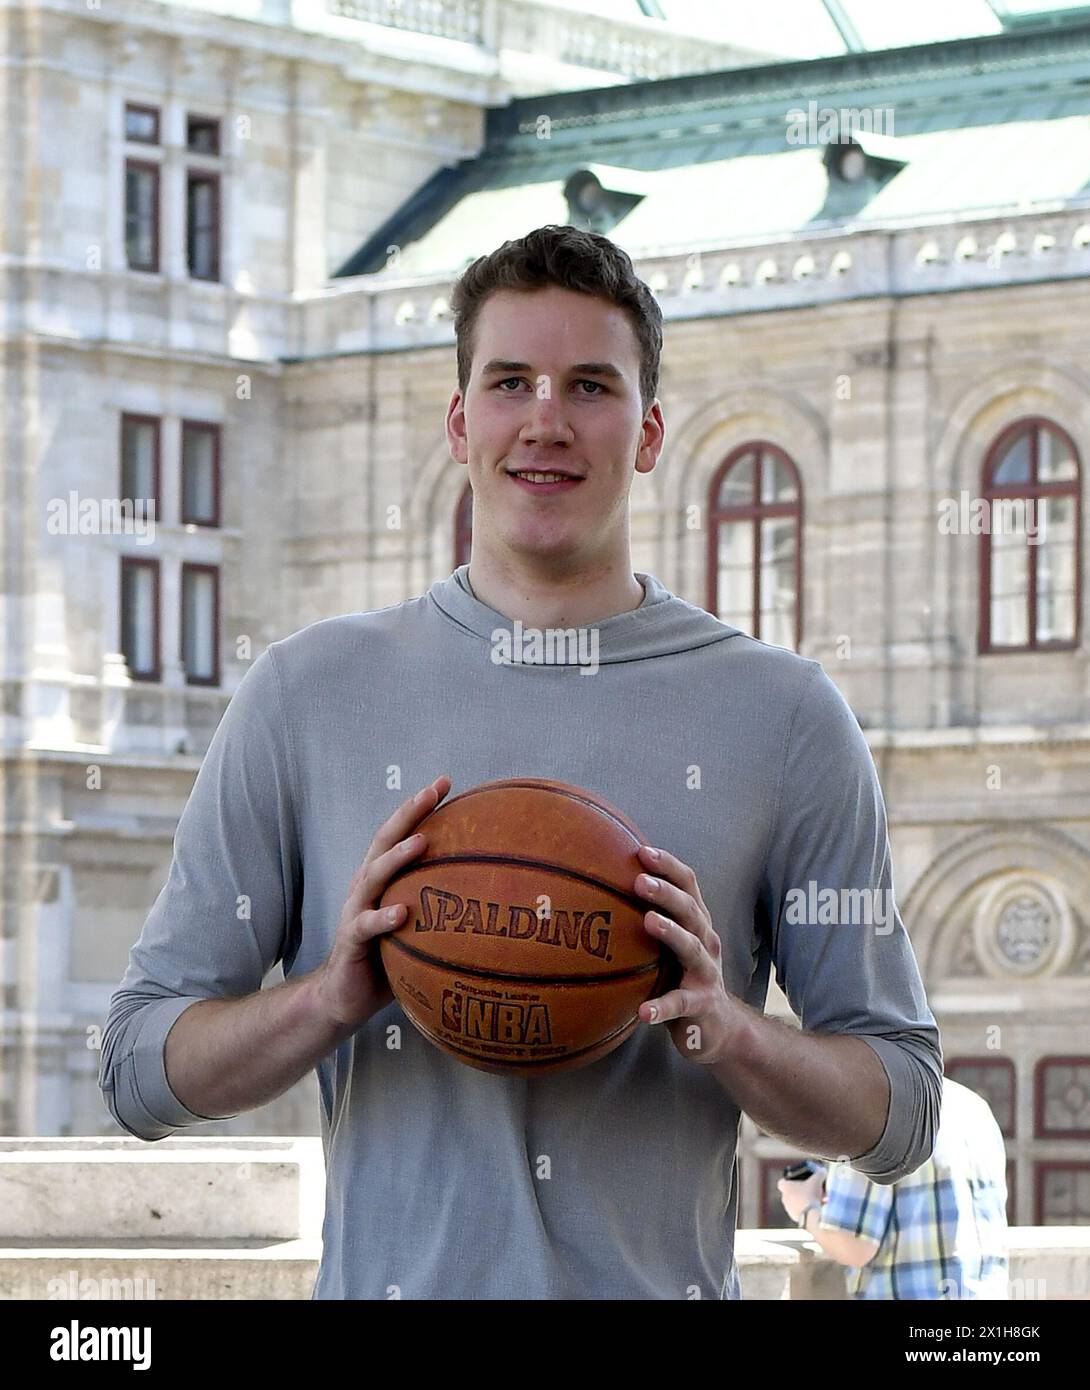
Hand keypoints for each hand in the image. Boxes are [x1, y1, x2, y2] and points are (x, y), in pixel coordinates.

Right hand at [310, 775, 451, 1029]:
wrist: (343, 996)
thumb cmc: (388, 960)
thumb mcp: (418, 930)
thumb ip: (443, 911)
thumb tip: (498, 901)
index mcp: (383, 878)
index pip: (401, 832)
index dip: (420, 806)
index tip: (446, 782)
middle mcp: (366, 886)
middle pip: (385, 840)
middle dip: (409, 813)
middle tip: (432, 791)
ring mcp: (356, 910)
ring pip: (374, 875)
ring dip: (398, 856)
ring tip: (422, 841)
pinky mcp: (351, 940)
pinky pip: (367, 925)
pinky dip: (384, 917)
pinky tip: (402, 913)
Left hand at [633, 844, 734, 1064]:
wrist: (718, 1027)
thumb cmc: (683, 977)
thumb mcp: (670, 945)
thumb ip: (648, 918)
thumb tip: (598, 890)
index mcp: (697, 923)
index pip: (688, 885)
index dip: (668, 866)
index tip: (641, 850)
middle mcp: (706, 941)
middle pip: (690, 910)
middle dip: (666, 893)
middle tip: (639, 881)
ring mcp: (706, 973)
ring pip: (692, 948)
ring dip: (671, 932)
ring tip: (648, 921)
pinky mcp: (702, 1005)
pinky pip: (680, 1003)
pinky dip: (663, 1006)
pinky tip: (643, 1011)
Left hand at [777, 1170, 825, 1223]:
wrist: (811, 1216)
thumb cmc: (811, 1195)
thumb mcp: (816, 1180)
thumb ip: (819, 1174)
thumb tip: (823, 1171)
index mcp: (785, 1187)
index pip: (783, 1182)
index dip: (790, 1180)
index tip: (799, 1180)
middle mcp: (784, 1198)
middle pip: (792, 1192)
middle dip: (802, 1191)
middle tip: (813, 1190)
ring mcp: (789, 1209)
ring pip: (797, 1202)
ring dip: (806, 1200)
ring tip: (819, 1200)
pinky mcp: (795, 1218)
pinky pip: (801, 1211)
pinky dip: (808, 1209)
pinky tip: (818, 1208)